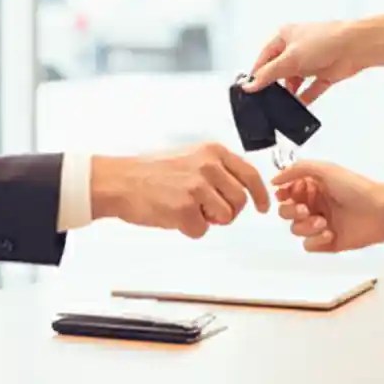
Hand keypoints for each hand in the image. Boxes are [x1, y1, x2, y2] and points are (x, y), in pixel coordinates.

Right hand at [91, 143, 270, 237]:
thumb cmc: (150, 171)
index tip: (263, 206)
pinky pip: (202, 231)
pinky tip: (173, 215)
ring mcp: (197, 187)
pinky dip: (189, 229)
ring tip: (186, 209)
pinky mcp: (185, 208)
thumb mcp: (189, 157)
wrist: (120, 180)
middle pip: (240, 201)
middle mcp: (209, 166)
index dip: (260, 194)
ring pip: (225, 218)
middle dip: (228, 212)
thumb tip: (238, 191)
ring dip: (208, 220)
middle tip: (206, 211)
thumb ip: (215, 169)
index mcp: (212, 152)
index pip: (250, 174)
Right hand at [243, 21, 363, 103]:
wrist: (356, 46)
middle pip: (279, 70)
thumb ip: (269, 74)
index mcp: (285, 36)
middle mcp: (297, 48)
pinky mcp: (324, 73)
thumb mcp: (289, 59)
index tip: (250, 89)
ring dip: (290, 92)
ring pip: (295, 81)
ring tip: (283, 104)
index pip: (265, 57)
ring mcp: (311, 61)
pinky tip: (298, 106)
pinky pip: (311, 89)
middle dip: (275, 84)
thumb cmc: (324, 41)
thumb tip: (250, 85)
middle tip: (266, 99)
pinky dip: (305, 97)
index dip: (257, 73)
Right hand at [271, 161, 383, 251]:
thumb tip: (275, 180)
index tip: (288, 194)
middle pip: (286, 212)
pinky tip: (330, 233)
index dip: (284, 194)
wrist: (381, 211)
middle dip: (291, 211)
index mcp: (314, 187)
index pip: (286, 193)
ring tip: (323, 222)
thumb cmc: (357, 189)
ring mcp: (321, 225)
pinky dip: (316, 240)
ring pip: (295, 230)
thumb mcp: (325, 169)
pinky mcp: (328, 242)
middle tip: (305, 210)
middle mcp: (316, 205)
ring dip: (306, 226)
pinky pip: (308, 246)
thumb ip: (297, 169)